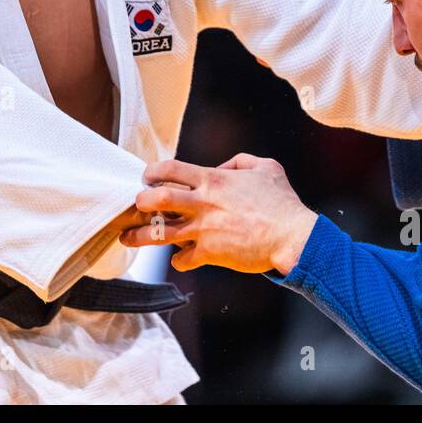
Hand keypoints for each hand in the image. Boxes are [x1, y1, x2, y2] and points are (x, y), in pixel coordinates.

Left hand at [120, 153, 317, 274]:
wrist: (293, 237)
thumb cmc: (282, 204)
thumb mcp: (265, 167)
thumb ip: (239, 161)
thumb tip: (223, 166)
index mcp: (213, 180)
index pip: (169, 169)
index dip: (152, 172)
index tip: (147, 179)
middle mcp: (203, 203)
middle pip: (155, 200)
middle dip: (139, 203)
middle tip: (137, 207)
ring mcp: (204, 230)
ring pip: (159, 234)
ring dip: (139, 236)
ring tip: (128, 238)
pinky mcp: (210, 253)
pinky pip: (182, 259)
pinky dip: (179, 260)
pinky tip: (180, 259)